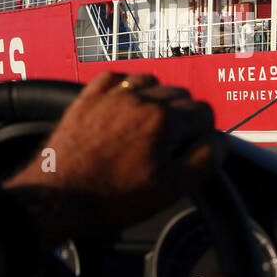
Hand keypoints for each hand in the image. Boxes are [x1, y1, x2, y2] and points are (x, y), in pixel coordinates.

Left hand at [3, 72, 221, 247]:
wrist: (55, 198)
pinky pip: (116, 78)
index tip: (190, 151)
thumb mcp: (168, 190)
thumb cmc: (110, 198)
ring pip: (150, 82)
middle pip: (178, 95)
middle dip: (181, 118)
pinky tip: (123, 109)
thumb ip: (204, 161)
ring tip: (148, 129)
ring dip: (156, 99)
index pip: (203, 112)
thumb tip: (221, 140)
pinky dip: (125, 89)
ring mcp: (110, 95)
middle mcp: (139, 98)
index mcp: (163, 120)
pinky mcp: (87, 97)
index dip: (202, 134)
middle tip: (168, 148)